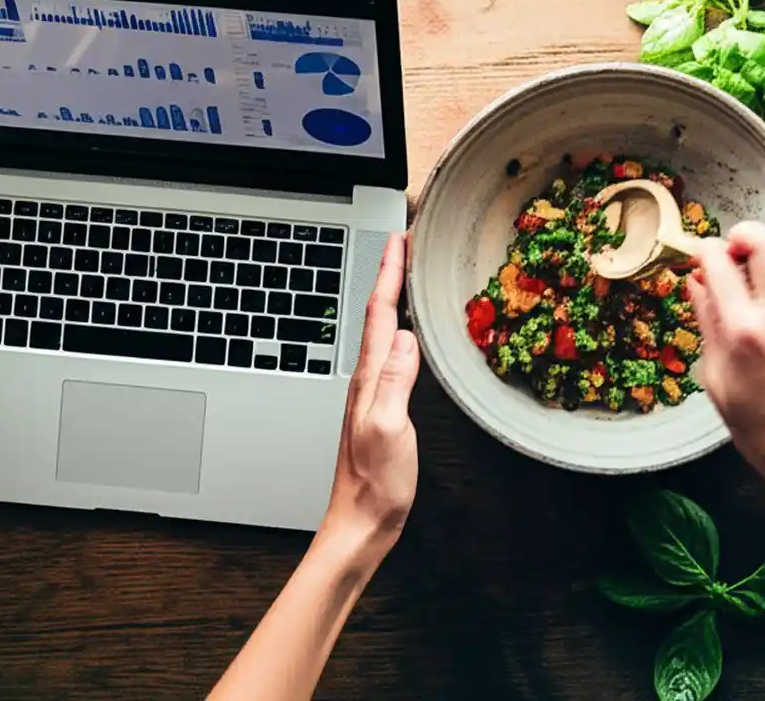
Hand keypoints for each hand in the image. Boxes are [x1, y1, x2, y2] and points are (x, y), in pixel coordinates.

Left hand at [322, 233, 419, 546]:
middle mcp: (365, 381)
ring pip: (380, 334)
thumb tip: (403, 335)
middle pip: (377, 316)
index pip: (379, 314)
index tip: (399, 241)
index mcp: (368, 380)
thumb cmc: (375, 485)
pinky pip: (388, 358)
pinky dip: (396, 333)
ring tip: (404, 276)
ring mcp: (370, 394)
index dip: (389, 274)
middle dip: (390, 276)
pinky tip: (404, 335)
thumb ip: (394, 381)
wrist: (359, 524)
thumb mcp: (390, 428)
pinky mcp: (378, 409)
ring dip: (391, 301)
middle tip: (404, 245)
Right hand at [687, 222, 764, 499]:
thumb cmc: (759, 431)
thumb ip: (707, 324)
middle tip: (730, 252)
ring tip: (756, 272)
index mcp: (744, 332)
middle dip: (742, 235)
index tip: (697, 257)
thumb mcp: (716, 381)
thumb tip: (696, 282)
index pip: (719, 261)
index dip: (703, 250)